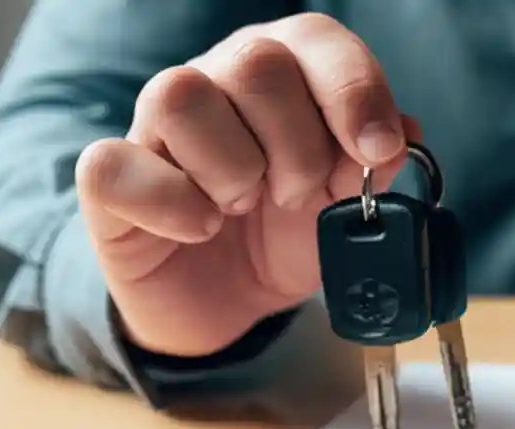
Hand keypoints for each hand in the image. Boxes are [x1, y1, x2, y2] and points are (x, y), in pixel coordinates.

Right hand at [76, 13, 416, 356]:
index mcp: (282, 76)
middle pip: (257, 63)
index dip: (354, 90)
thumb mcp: (347, 207)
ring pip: (183, 95)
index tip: (377, 149)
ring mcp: (154, 126)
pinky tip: (200, 228)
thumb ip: (376, 166)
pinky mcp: (110, 181)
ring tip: (245, 206)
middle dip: (299, 145)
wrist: (228, 303)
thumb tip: (404, 133)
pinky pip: (116, 164)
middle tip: (299, 196)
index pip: (316, 38)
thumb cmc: (284, 237)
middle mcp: (215, 82)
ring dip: (236, 169)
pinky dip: (172, 204)